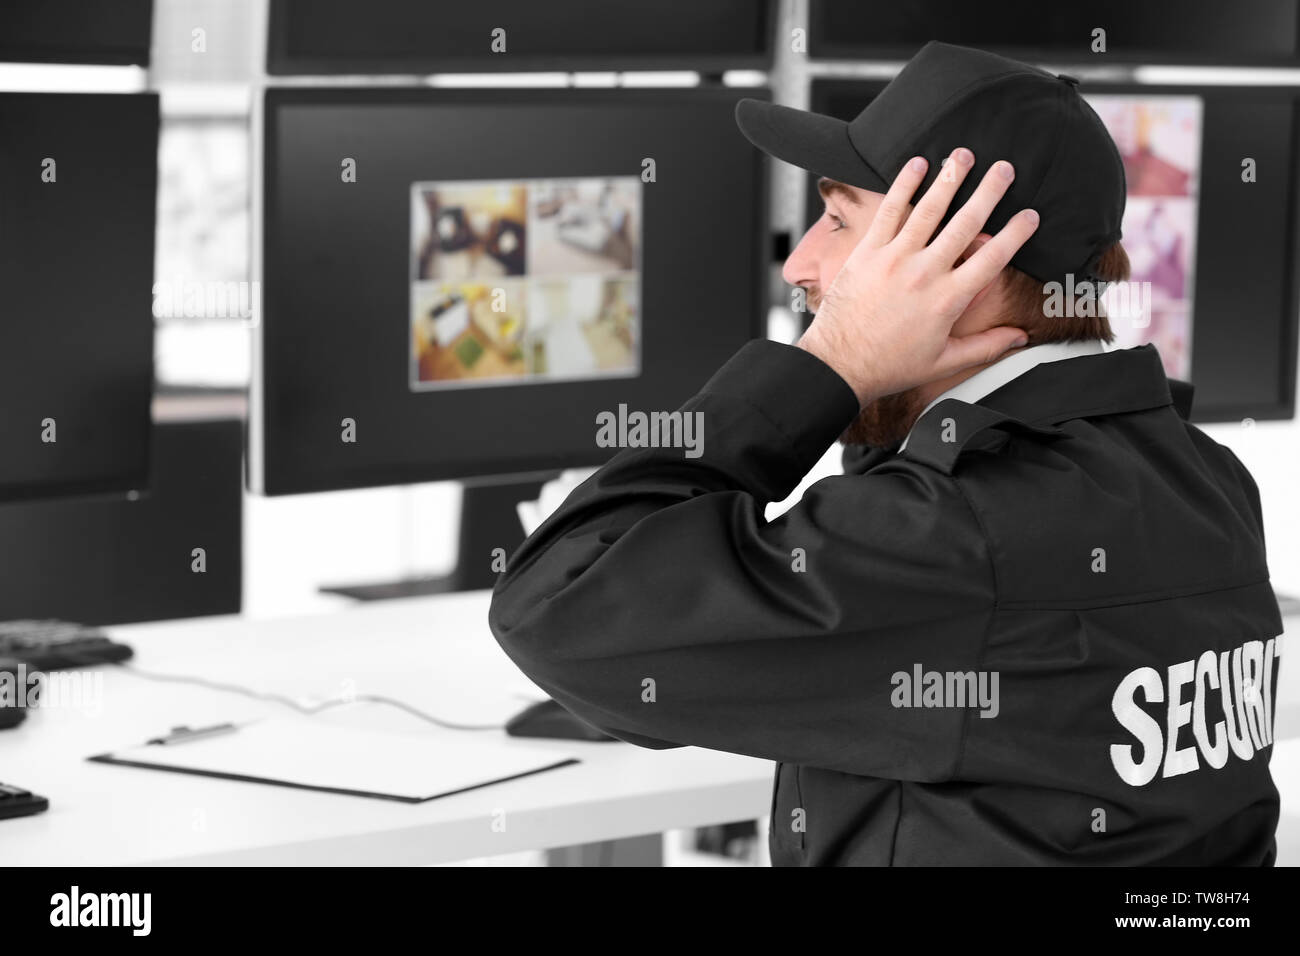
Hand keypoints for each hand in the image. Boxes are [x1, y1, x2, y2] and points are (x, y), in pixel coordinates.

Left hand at [797, 147, 1039, 405]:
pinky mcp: (867, 253)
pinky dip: (903, 186)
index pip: (993, 258)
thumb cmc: (888, 366)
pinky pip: (888, 212)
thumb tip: (1019, 337)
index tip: (1030, 215)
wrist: (839, 365)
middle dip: (988, 192)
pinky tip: (916, 165)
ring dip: (948, 179)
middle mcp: (925, 274)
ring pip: (928, 210)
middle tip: (1004, 169)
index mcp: (948, 300)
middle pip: (965, 223)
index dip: (1015, 234)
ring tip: (963, 155)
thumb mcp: (944, 363)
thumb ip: (985, 346)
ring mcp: (895, 259)